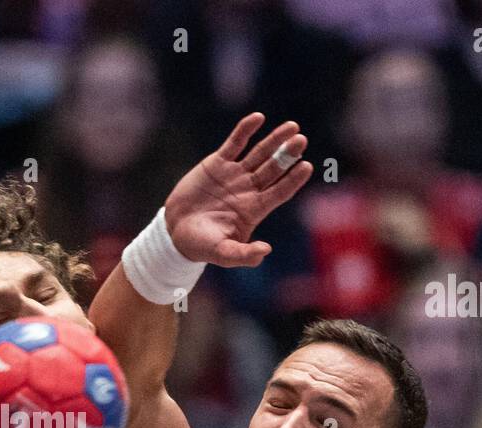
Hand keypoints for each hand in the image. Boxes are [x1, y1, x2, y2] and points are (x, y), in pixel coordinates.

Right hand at [164, 113, 313, 268]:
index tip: (306, 166)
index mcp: (254, 209)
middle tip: (301, 140)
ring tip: (292, 126)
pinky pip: (235, 143)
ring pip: (259, 153)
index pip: (280, 192)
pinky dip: (245, 130)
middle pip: (274, 168)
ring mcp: (235, 174)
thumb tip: (266, 251)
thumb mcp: (223, 253)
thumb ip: (243, 255)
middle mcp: (249, 189)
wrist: (175, 231)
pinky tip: (258, 118)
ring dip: (275, 140)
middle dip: (288, 154)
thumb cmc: (201, 245)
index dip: (293, 180)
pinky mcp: (218, 163)